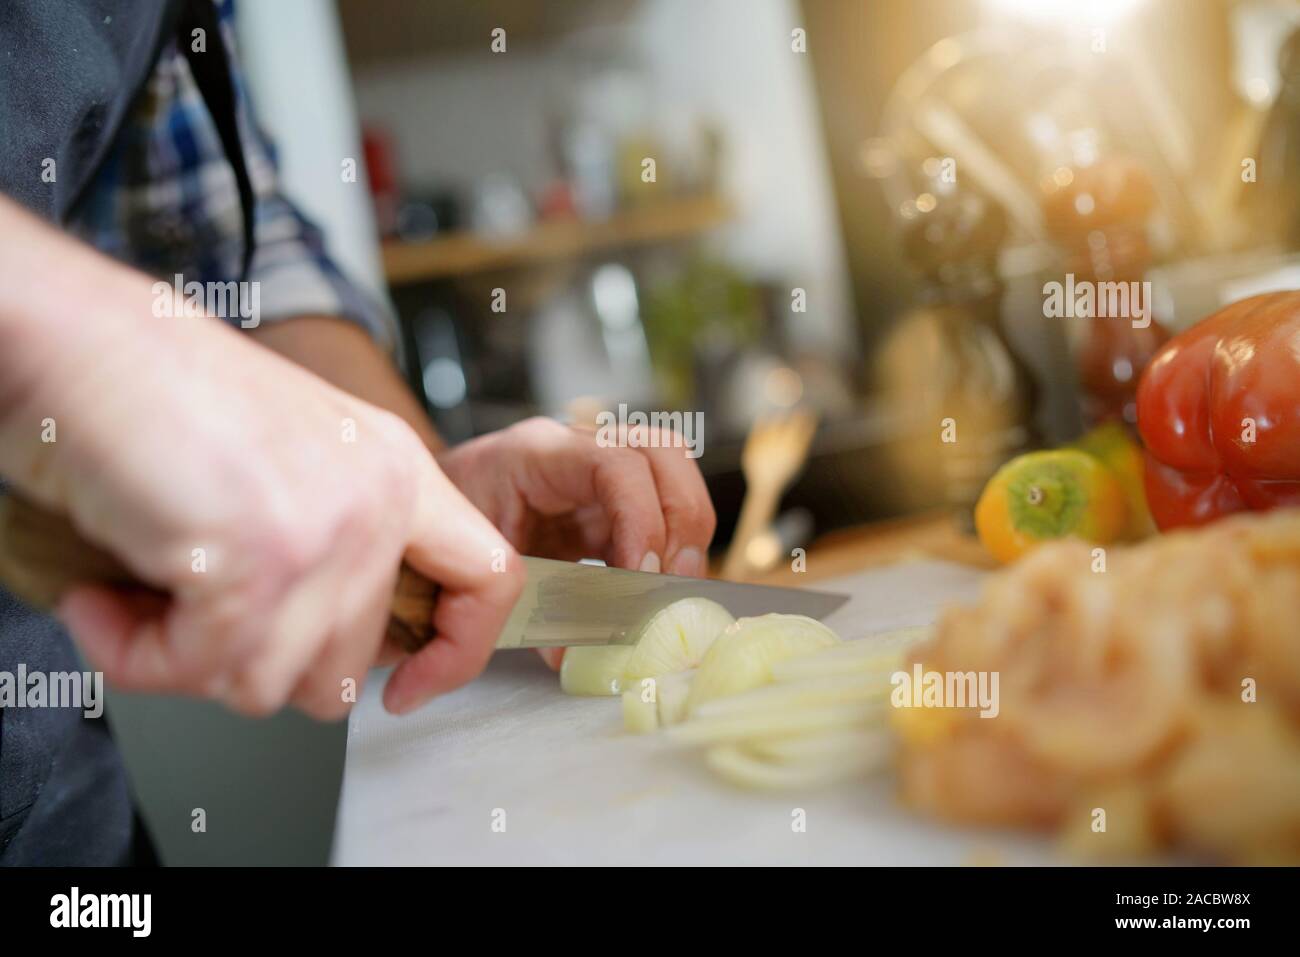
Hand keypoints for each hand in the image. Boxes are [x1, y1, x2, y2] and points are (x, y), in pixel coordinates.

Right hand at [0, 200, 523, 717]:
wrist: (78, 340)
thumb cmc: (161, 393)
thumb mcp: (294, 459)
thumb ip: (338, 540)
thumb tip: (329, 644)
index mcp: (397, 471)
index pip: (490, 580)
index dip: (455, 653)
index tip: (407, 688)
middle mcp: (377, 501)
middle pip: (344, 667)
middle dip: (252, 660)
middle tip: (193, 613)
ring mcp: (325, 533)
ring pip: (269, 685)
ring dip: (185, 659)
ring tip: (142, 594)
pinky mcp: (257, 562)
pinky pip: (199, 671)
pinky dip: (134, 654)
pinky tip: (107, 600)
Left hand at [435, 417, 716, 666]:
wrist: (419, 509)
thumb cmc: (436, 529)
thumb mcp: (474, 566)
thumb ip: (523, 609)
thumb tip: (573, 656)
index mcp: (535, 453)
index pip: (616, 463)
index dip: (641, 519)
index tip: (641, 576)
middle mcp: (574, 446)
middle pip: (662, 451)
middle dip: (680, 520)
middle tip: (670, 582)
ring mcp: (594, 465)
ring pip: (672, 469)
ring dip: (685, 529)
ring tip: (671, 585)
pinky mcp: (605, 496)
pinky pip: (657, 504)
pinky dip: (669, 544)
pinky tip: (655, 586)